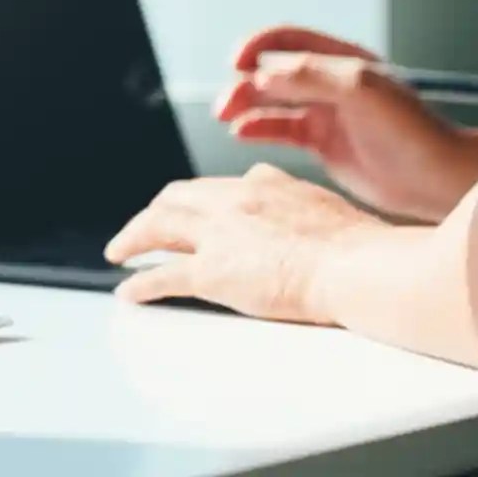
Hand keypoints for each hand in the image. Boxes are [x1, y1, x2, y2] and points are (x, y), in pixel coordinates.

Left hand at [104, 164, 387, 322]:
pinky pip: (163, 276)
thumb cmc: (359, 247)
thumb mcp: (322, 203)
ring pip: (157, 228)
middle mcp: (232, 202)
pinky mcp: (212, 272)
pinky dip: (140, 284)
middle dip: (152, 213)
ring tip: (117, 253)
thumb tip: (287, 197)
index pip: (212, 187)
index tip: (181, 208)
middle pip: (174, 200)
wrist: (360, 266)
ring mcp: (219, 236)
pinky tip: (129, 292)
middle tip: (140, 229)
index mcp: (261, 185)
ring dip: (131, 239)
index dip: (190, 200)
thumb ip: (294, 199)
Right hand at [217, 26, 473, 221]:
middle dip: (243, 83)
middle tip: (226, 104)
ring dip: (244, 106)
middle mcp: (328, 83)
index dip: (257, 46)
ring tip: (227, 118)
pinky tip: (241, 134)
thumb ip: (309, 75)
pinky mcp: (320, 142)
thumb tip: (261, 74)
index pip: (287, 40)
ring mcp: (323, 112)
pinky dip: (255, 130)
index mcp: (341, 59)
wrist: (434, 178)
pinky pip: (278, 130)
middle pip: (271, 73)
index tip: (236, 63)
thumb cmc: (410, 130)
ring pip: (269, 102)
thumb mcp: (360, 89)